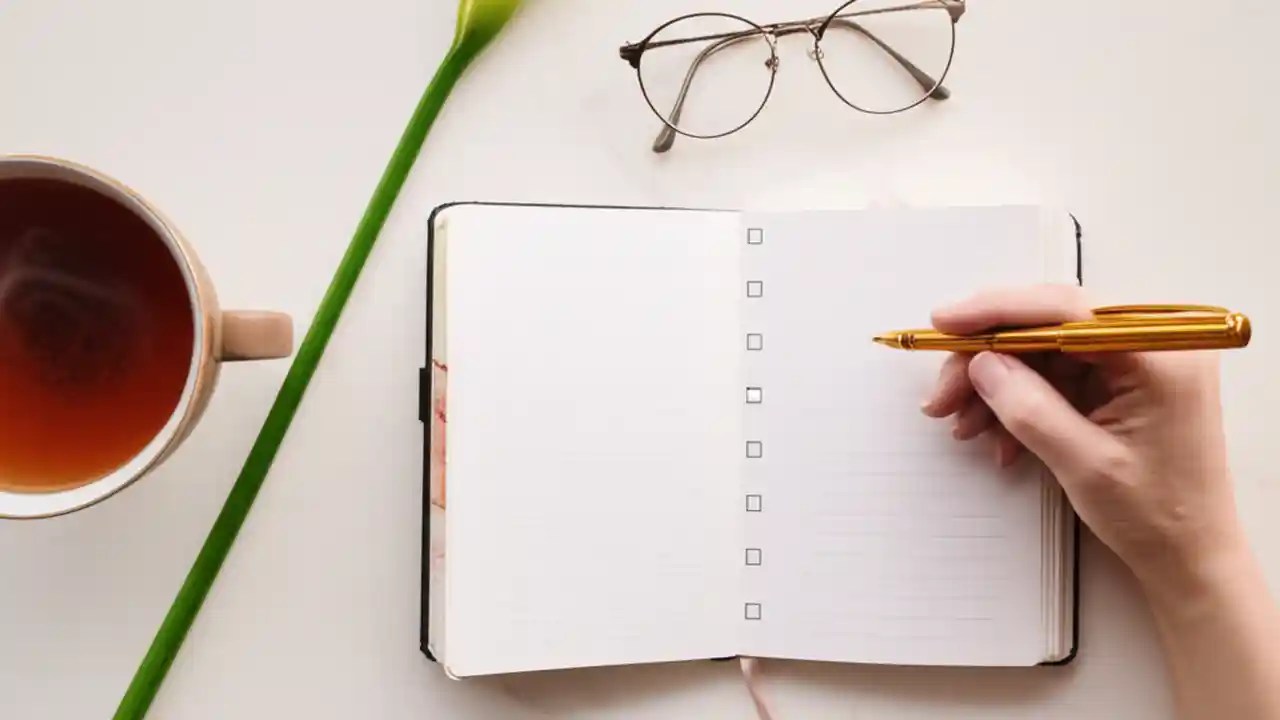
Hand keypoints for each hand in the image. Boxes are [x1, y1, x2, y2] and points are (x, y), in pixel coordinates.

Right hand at [919, 285, 1246, 597]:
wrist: (1190, 556)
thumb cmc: (1157, 516)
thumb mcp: (1084, 463)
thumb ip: (1029, 407)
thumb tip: (981, 364)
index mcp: (1159, 355)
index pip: (1065, 309)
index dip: (998, 312)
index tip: (944, 325)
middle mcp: (1152, 346)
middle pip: (1047, 328)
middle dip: (988, 359)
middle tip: (943, 395)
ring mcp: (1136, 364)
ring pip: (1043, 354)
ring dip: (997, 387)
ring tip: (964, 425)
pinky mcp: (1122, 384)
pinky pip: (1056, 378)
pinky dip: (1020, 403)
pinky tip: (997, 437)